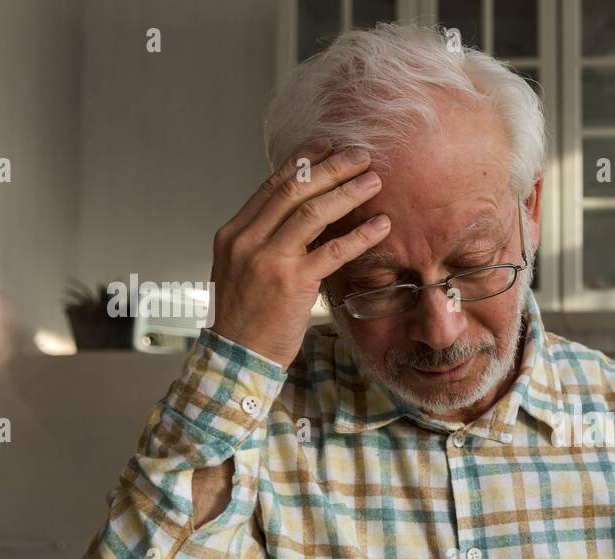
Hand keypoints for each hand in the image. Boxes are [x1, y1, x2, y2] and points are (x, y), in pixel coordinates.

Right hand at [208, 141, 391, 366]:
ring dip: (348, 193)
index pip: (272, 185)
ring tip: (375, 181)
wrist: (236, 357)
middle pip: (294, 189)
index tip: (327, 145)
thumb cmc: (246, 318)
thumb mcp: (243, 270)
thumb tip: (300, 217)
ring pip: (313, 213)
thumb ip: (266, 241)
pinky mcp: (292, 284)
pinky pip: (332, 251)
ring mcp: (268, 260)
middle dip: (331, 167)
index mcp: (234, 232)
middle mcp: (247, 240)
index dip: (303, 161)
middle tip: (360, 154)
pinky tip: (380, 227)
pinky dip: (360, 236)